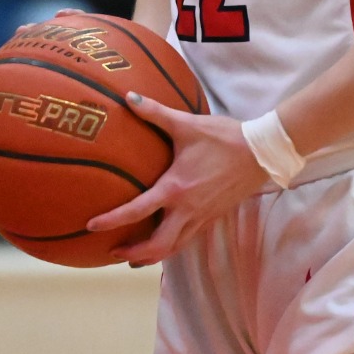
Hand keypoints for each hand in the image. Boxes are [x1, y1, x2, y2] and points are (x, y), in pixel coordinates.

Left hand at [86, 93, 268, 264]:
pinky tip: (164, 240)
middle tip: (113, 251)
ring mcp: (202, 217)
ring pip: (174, 248)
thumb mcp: (186, 124)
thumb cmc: (224, 137)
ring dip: (152, 255)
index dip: (112, 220)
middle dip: (134, 253)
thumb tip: (128, 97)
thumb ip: (154, 112)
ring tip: (134, 256)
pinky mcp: (213, 217)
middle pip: (157, 246)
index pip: (137, 211)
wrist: (261, 152)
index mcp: (176, 189)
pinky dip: (171, 246)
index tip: (92, 225)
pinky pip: (188, 240)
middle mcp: (187, 209)